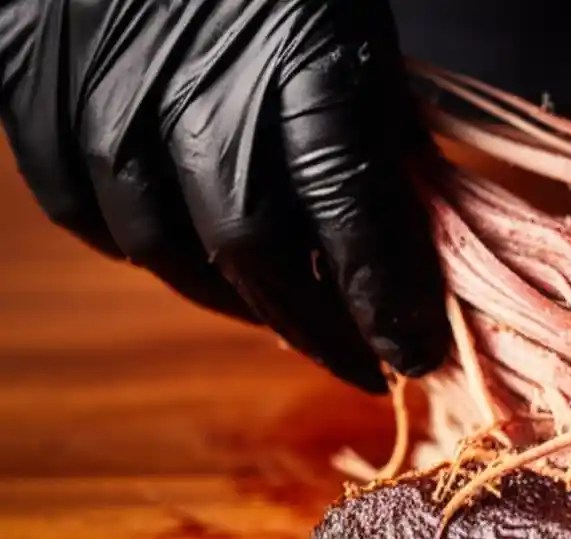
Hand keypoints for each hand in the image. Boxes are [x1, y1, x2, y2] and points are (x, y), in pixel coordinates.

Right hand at [0, 0, 449, 392]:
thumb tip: (401, 238)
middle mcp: (198, 90)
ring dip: (229, 298)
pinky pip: (81, 208)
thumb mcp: (356, 32)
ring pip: (162, 249)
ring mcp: (105, 91)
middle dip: (314, 326)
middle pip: (251, 258)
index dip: (384, 304)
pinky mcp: (35, 86)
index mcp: (302, 67)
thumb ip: (377, 132)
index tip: (413, 352)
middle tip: (355, 354)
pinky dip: (138, 245)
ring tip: (277, 311)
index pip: (351, 224)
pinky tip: (184, 250)